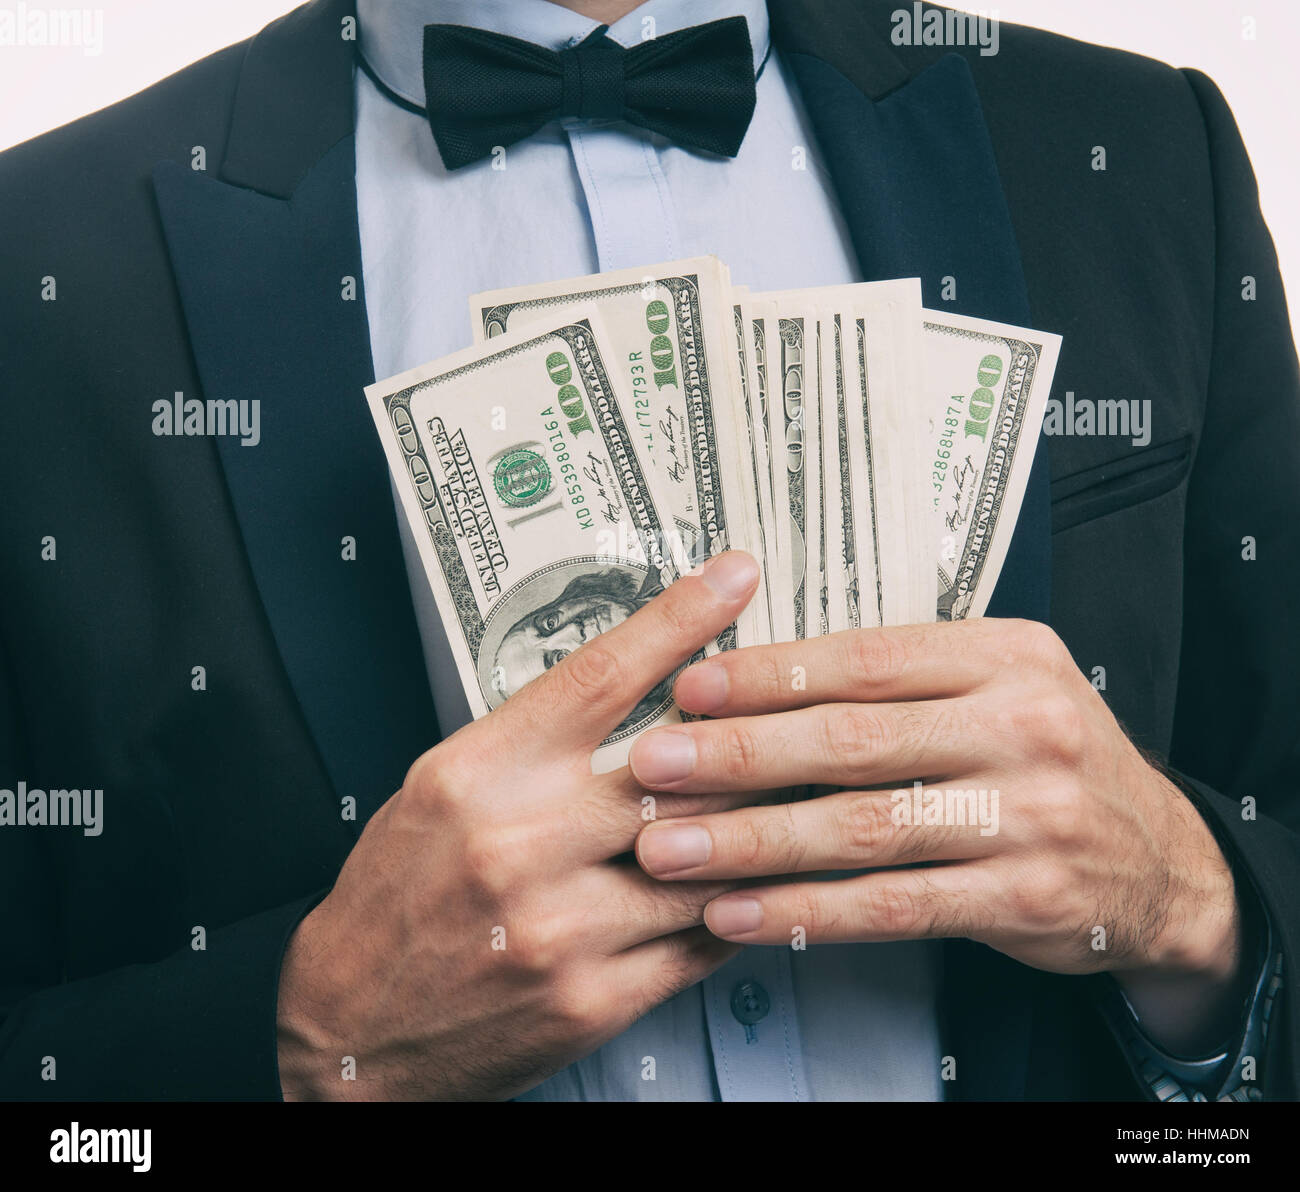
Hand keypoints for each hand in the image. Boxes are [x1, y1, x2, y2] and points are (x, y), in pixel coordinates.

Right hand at [276, 551, 761, 1100]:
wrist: (352, 1031)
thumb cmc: (395, 902)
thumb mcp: (440, 790)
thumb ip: (530, 744)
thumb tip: (629, 692)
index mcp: (477, 774)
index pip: (601, 674)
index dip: (679, 618)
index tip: (731, 579)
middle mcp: (520, 843)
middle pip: (678, 765)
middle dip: (747, 733)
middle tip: (790, 705)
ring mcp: (561, 926)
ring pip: (707, 855)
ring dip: (756, 826)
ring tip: (791, 799)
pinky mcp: (593, 999)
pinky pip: (702, 940)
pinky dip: (736, 907)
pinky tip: (747, 886)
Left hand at [628, 618, 1243, 1051]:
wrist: (1159, 859)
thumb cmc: (1043, 759)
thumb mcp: (996, 687)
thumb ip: (898, 681)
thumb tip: (752, 683)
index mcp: (1003, 656)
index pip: (866, 658)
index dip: (769, 674)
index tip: (690, 688)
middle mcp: (1021, 726)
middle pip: (854, 739)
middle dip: (739, 755)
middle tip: (654, 766)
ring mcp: (1029, 815)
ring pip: (863, 827)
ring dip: (753, 841)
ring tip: (670, 847)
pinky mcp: (1026, 896)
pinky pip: (894, 905)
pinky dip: (807, 911)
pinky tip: (739, 911)